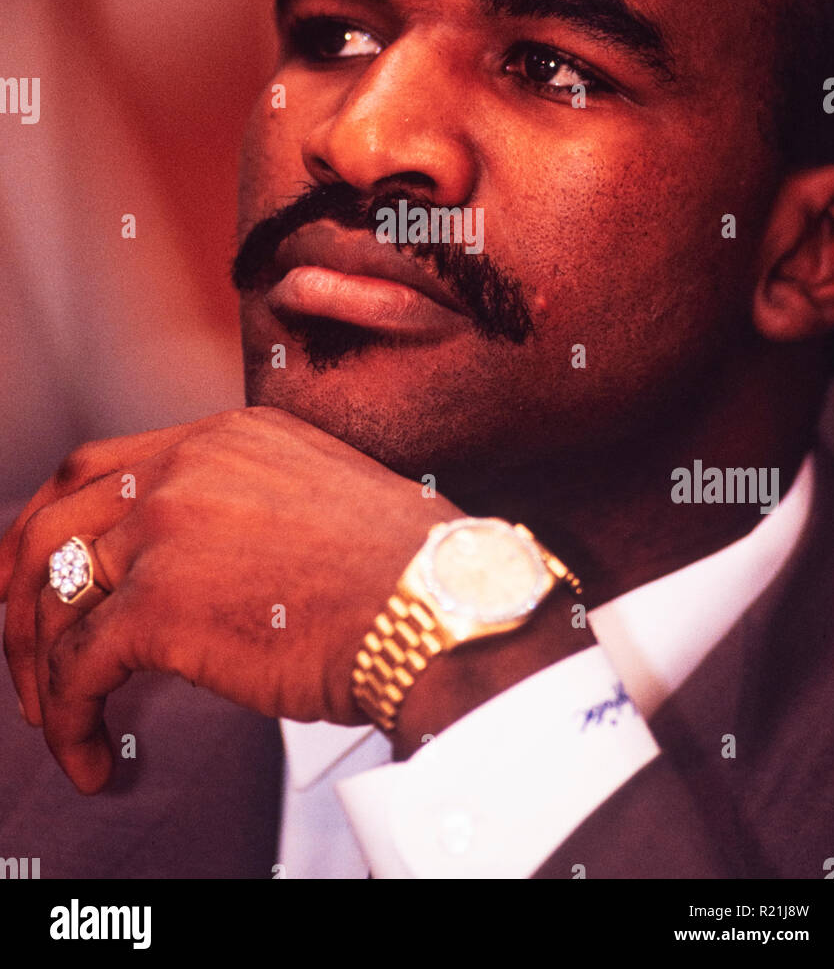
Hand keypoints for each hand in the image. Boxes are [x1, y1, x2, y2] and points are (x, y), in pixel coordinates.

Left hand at [0, 407, 460, 791]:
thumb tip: (200, 567)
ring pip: (54, 593)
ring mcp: (167, 527)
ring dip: (40, 664)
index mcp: (228, 435)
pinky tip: (89, 753)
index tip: (51, 573)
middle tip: (25, 643)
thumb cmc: (403, 571)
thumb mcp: (318, 497)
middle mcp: (188, 464)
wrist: (438, 605)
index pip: (106, 465)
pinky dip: (68, 717)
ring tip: (57, 717)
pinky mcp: (159, 602)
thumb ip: (247, 507)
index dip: (62, 523)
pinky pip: (78, 666)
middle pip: (57, 514)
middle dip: (22, 585)